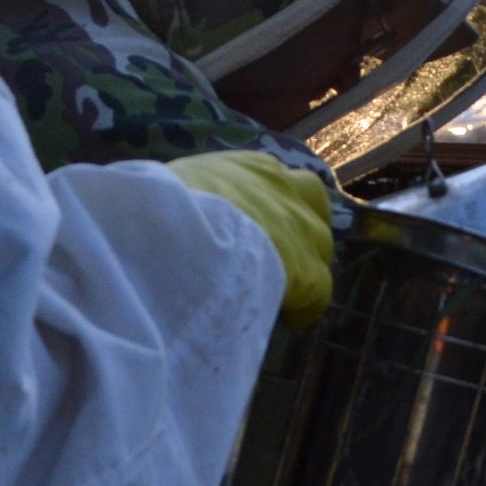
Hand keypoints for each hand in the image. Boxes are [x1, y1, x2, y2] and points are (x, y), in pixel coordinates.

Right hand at [168, 151, 333, 327]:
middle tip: (281, 250)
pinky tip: (286, 318)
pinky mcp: (310, 271)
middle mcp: (285, 190)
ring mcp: (303, 229)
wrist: (183, 236)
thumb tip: (179, 207)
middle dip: (302, 224)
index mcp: (252, 167)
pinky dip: (305, 305)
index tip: (254, 226)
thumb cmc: (165, 207)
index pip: (275, 181)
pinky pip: (320, 292)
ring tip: (280, 286)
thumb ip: (194, 193)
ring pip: (320, 245)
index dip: (269, 205)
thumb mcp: (178, 185)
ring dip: (304, 262)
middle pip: (311, 202)